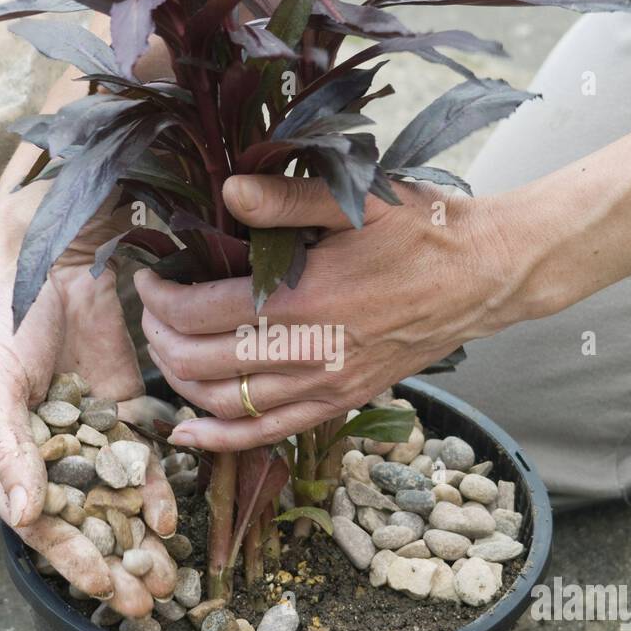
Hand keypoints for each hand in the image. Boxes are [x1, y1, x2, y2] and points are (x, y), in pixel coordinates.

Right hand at [0, 206, 176, 607]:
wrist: (54, 255)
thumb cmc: (5, 317)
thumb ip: (10, 452)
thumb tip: (28, 518)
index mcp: (0, 455)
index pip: (36, 522)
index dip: (68, 558)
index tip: (99, 588)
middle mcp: (47, 454)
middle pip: (82, 521)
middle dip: (113, 565)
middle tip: (143, 604)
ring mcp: (90, 434)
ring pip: (118, 500)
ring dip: (140, 542)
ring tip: (168, 580)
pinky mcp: (125, 411)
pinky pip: (143, 459)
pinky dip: (157, 491)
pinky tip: (170, 521)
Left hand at [136, 173, 514, 451]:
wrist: (481, 277)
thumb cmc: (421, 230)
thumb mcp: (356, 200)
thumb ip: (286, 199)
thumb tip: (225, 191)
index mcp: (307, 298)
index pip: (203, 312)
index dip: (161, 301)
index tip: (148, 281)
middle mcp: (310, 352)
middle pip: (203, 364)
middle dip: (160, 340)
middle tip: (150, 313)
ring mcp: (326, 386)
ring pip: (227, 405)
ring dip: (180, 384)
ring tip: (164, 352)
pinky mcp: (340, 402)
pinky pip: (268, 434)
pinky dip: (221, 440)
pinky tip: (187, 433)